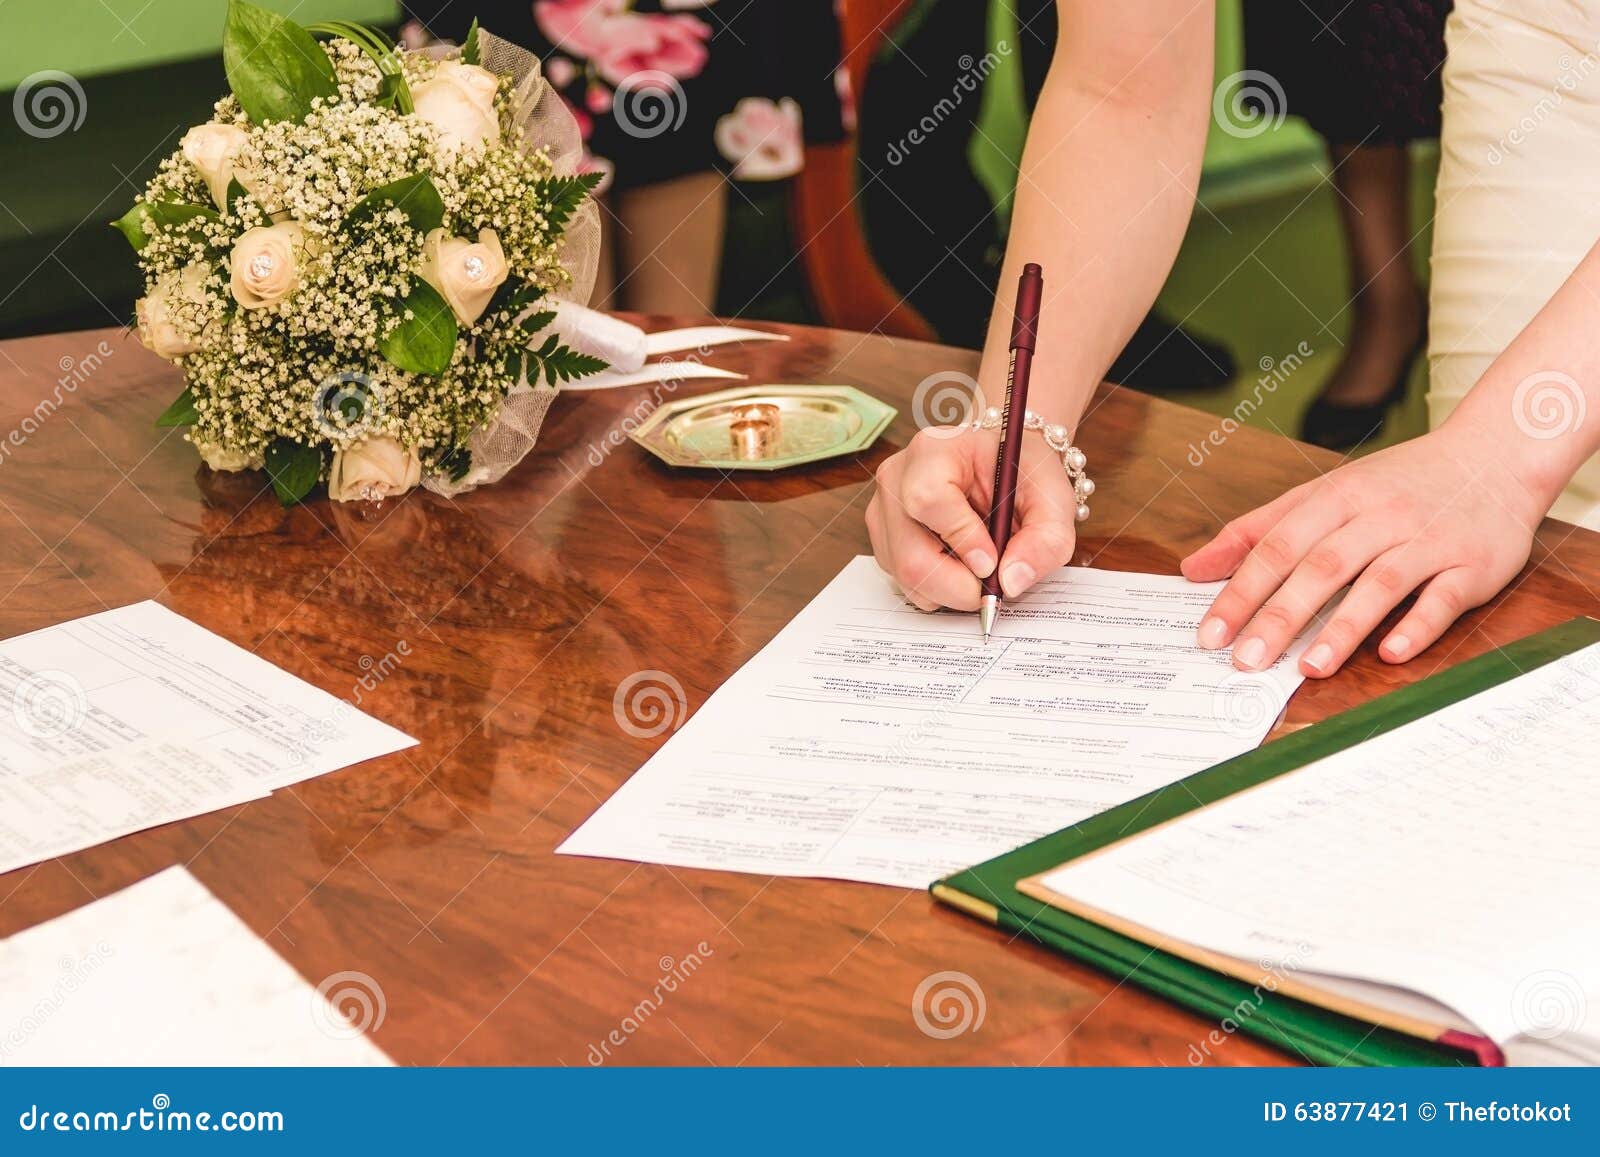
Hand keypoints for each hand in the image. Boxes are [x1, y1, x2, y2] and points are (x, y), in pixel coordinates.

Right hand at [867, 426, 1077, 609]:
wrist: (999, 461)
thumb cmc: (1021, 471)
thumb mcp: (1052, 497)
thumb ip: (1045, 540)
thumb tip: (1011, 583)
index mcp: (934, 450)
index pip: (929, 500)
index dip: (961, 540)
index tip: (992, 562)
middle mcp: (897, 479)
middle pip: (910, 554)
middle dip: (958, 585)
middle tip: (993, 587)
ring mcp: (884, 511)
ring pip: (905, 576)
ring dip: (950, 589)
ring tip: (981, 567)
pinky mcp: (882, 538)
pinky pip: (904, 582)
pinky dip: (938, 588)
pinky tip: (960, 563)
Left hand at [1180, 426, 1548, 675]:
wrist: (1495, 454)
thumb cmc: (1397, 483)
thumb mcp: (1323, 493)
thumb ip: (1258, 530)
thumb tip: (1193, 568)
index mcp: (1338, 497)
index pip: (1278, 546)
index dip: (1242, 590)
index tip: (1211, 634)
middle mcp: (1381, 515)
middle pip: (1323, 566)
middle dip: (1280, 615)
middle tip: (1246, 660)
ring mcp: (1429, 539)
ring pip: (1382, 583)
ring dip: (1344, 627)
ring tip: (1309, 667)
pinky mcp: (1474, 564)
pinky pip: (1445, 597)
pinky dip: (1417, 625)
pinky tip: (1390, 652)